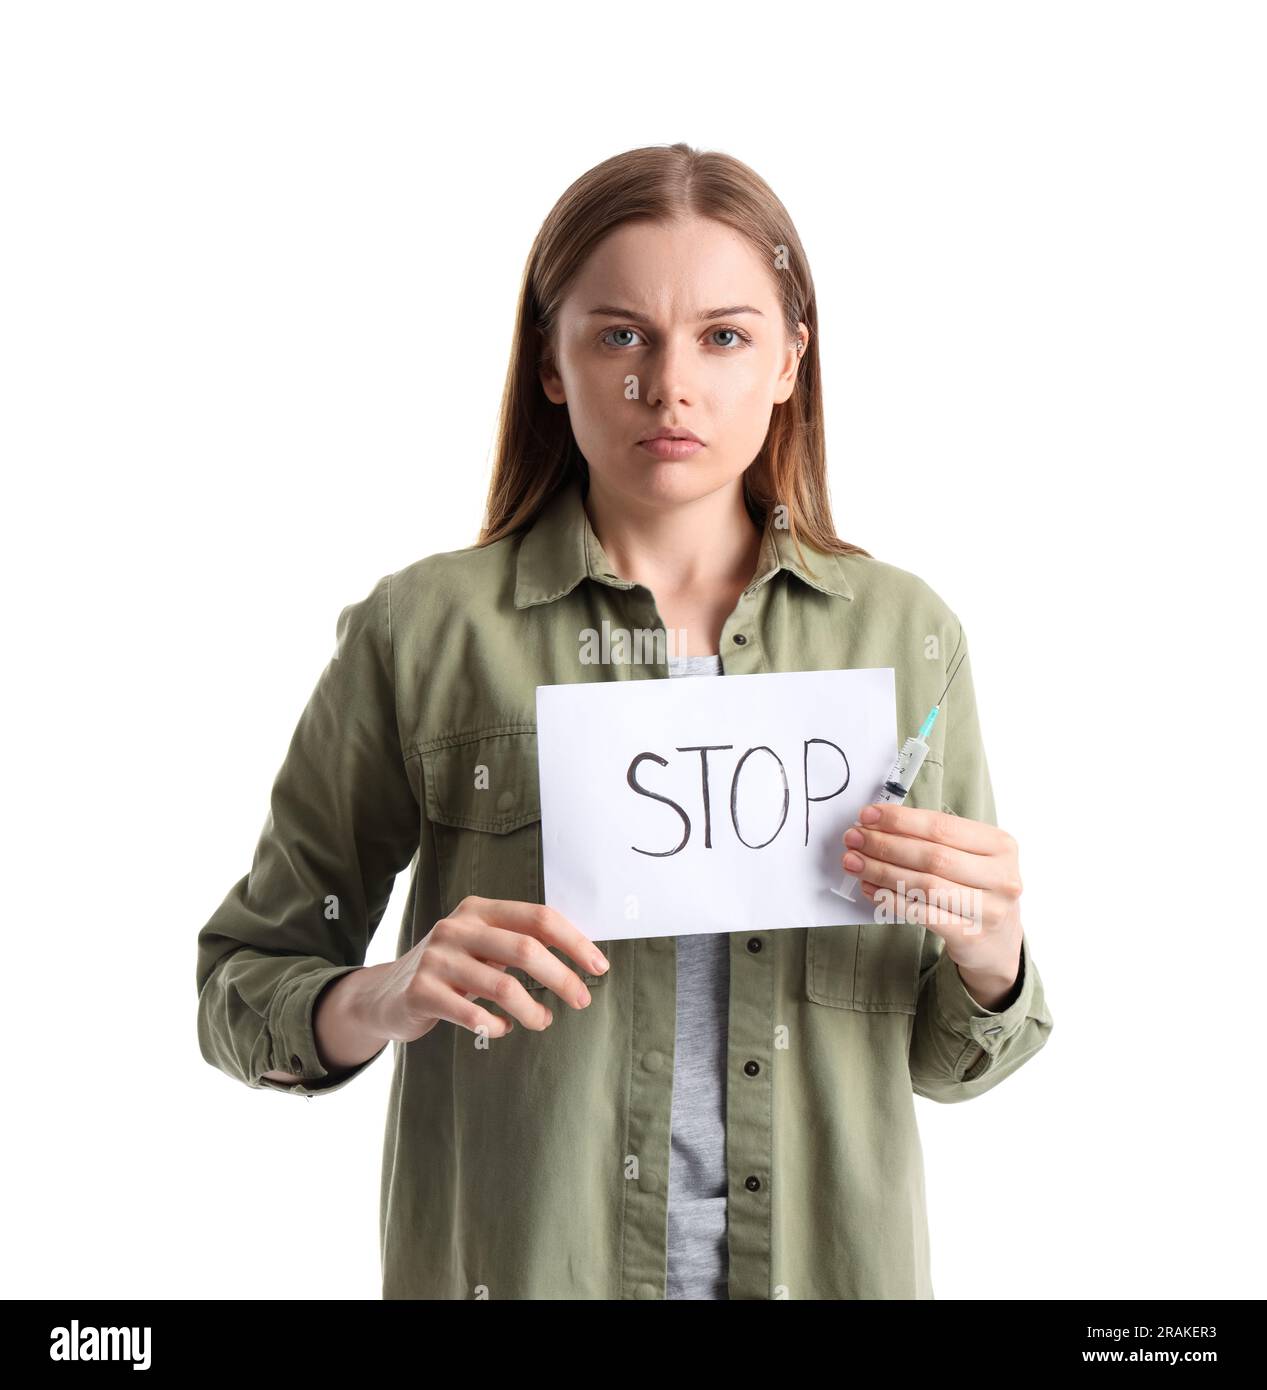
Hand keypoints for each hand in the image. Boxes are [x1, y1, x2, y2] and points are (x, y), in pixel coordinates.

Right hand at [365, 897, 609, 1042]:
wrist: (386, 994)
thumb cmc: (451, 970)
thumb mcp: (481, 945)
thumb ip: (519, 943)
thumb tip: (581, 957)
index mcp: (479, 910)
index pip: (538, 918)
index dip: (574, 942)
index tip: (599, 967)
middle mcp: (457, 927)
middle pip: (526, 949)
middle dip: (562, 978)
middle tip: (581, 1001)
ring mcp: (436, 959)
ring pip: (502, 986)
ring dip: (532, 1010)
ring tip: (542, 1021)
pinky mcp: (421, 992)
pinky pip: (471, 1014)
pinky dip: (496, 1025)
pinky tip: (503, 1028)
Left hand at [842, 803, 1023, 1003]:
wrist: (998, 942)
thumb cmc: (976, 887)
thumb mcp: (969, 856)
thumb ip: (932, 839)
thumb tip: (877, 825)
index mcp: (1000, 845)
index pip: (942, 826)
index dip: (900, 820)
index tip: (867, 816)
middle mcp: (1001, 876)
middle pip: (932, 856)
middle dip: (885, 845)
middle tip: (853, 839)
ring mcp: (989, 909)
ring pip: (924, 885)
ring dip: (882, 871)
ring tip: (854, 862)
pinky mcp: (971, 936)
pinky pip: (922, 913)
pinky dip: (890, 899)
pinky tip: (869, 888)